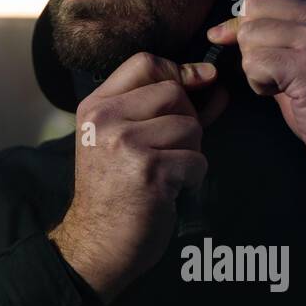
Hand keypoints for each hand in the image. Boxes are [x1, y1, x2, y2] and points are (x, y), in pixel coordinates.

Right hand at [49, 52, 228, 303]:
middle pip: (173, 93)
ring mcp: (125, 144)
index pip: (145, 62)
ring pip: (190, 127)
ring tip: (166, 172)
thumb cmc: (117, 190)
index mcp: (96, 107)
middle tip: (170, 150)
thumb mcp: (124, 139)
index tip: (196, 85)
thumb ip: (162, 106)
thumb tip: (210, 77)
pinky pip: (196, 160)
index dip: (178, 71)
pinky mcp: (149, 171)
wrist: (97, 243)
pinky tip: (170, 190)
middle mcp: (106, 119)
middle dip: (187, 120)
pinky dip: (192, 177)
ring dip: (190, 152)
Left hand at [208, 0, 305, 206]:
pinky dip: (258, 84)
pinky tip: (284, 95)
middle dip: (249, 42)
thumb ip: (277, 39)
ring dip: (254, 67)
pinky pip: (254, 62)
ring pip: (250, 36)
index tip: (241, 44)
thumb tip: (224, 29)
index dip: (247, 21)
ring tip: (282, 86)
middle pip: (254, 8)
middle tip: (270, 72)